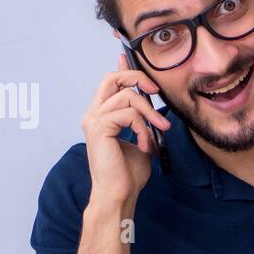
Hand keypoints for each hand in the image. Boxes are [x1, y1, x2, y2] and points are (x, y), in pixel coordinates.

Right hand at [81, 54, 171, 207]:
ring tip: (159, 131)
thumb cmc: (128, 174)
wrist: (119, 195)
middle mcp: (93, 115)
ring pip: (128, 96)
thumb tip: (153, 108)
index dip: (123, 69)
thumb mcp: (142, 141)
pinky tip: (145, 145)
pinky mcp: (99, 127)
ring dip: (150, 113)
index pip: (110, 83)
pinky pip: (129, 114)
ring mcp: (94, 120)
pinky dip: (143, 128)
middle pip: (112, 78)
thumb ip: (143, 122)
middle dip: (137, 78)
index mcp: (101, 117)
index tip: (130, 59)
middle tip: (156, 91)